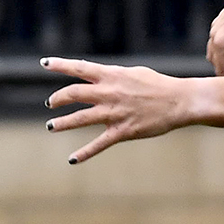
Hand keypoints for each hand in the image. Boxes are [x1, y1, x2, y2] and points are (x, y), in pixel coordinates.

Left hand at [41, 57, 196, 163]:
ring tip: (51, 126)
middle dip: (58, 99)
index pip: (80, 68)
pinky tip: (72, 159)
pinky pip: (99, 144)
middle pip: (74, 94)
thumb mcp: (133, 73)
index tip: (44, 63)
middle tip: (50, 103)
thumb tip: (97, 76)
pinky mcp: (122, 131)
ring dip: (62, 123)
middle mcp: (109, 93)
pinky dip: (84, 153)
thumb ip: (113, 75)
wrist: (179, 101)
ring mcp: (114, 113)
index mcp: (112, 76)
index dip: (60, 65)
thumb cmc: (157, 85)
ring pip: (81, 118)